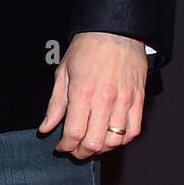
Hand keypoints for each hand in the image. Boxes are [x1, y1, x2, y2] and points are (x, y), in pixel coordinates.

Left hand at [39, 31, 147, 158]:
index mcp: (82, 92)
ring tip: (90, 145)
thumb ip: (55, 104)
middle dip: (81, 152)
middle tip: (74, 150)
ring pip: (114, 141)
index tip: (60, 147)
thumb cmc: (87, 49)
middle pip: (94, 142)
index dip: (65, 145)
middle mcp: (104, 100)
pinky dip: (121, 141)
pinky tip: (110, 138)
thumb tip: (45, 127)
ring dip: (101, 149)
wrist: (115, 32)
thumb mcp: (63, 73)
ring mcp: (124, 102)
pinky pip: (133, 131)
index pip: (74, 132)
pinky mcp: (138, 101)